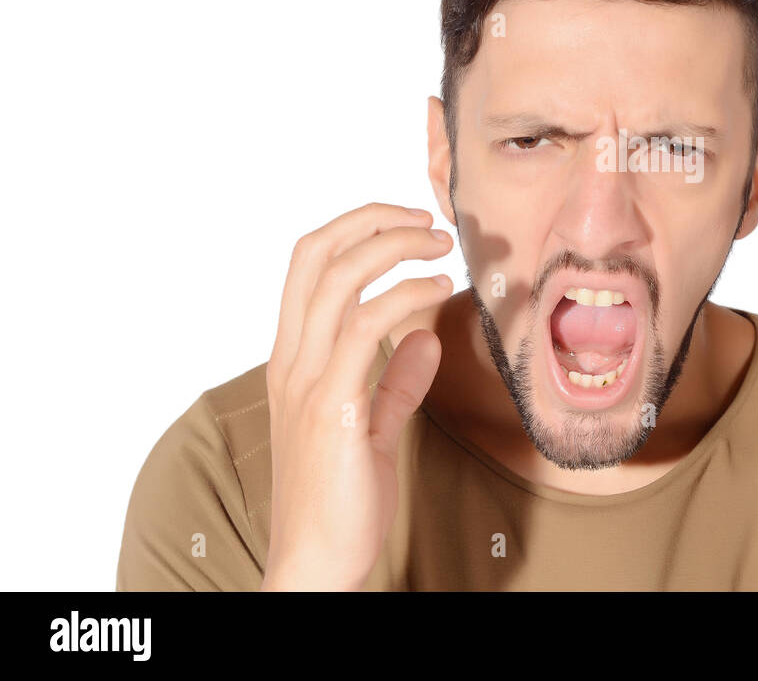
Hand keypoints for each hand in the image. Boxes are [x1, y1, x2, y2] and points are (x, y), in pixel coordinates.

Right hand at [260, 202, 454, 590]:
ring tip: (440, 247)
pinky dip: (402, 298)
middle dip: (374, 221)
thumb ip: (395, 383)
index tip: (407, 222)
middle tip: (429, 220)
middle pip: (316, 255)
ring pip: (337, 281)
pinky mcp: (332, 409)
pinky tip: (438, 293)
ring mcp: (306, 382)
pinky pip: (362, 331)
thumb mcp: (371, 428)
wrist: (316, 563)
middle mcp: (291, 361)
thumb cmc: (341, 499)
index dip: (355, 229)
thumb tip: (424, 338)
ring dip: (394, 248)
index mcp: (294, 359)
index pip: (308, 265)